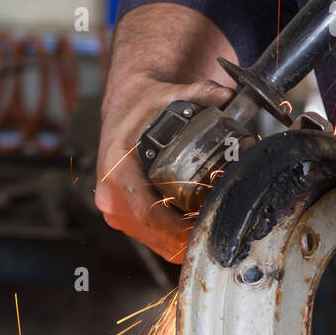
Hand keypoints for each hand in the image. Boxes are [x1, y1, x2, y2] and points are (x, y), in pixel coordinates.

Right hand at [94, 76, 234, 262]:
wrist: (123, 111)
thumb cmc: (142, 109)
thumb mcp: (167, 96)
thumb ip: (197, 93)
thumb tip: (224, 92)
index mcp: (116, 172)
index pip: (148, 213)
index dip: (178, 229)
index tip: (206, 229)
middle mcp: (111, 197)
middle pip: (154, 234)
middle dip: (188, 238)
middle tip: (222, 233)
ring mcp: (116, 211)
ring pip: (154, 242)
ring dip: (182, 242)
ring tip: (214, 233)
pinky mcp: (123, 217)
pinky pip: (151, 238)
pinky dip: (174, 240)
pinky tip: (198, 232)